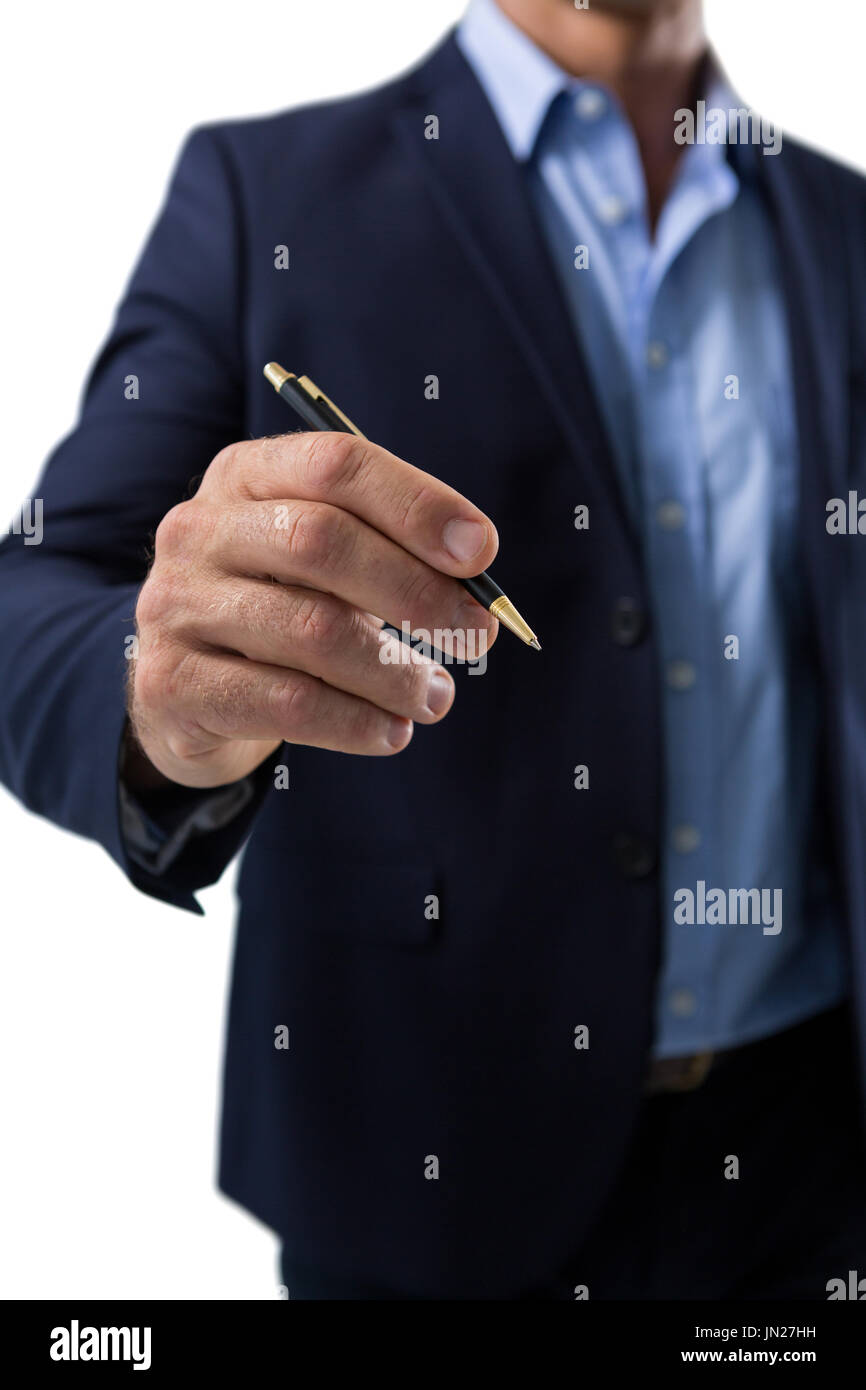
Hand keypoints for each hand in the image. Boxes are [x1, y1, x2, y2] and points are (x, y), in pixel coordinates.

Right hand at [127, 432, 498, 787]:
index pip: (334, 464)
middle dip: (415, 590)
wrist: (188, 692)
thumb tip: (476, 580)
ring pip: (312, 631)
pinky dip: (357, 723)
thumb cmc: (282, 609)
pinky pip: (288, 703)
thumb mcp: (326, 563)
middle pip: (320, 540)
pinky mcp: (172, 682)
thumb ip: (392, 552)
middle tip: (476, 634)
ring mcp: (176, 606)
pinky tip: (392, 732)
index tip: (480, 553)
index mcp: (245, 475)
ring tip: (435, 696)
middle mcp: (198, 529)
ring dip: (395, 671)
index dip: (416, 504)